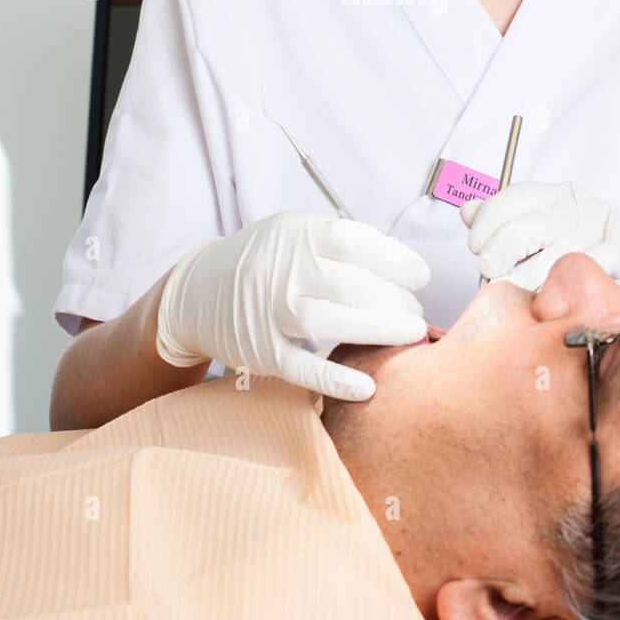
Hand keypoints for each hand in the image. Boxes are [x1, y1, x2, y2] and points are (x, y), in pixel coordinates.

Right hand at [155, 210, 429, 400]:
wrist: (198, 290)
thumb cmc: (266, 259)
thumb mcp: (296, 231)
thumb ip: (341, 242)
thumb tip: (402, 264)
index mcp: (297, 234)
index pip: (354, 242)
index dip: (395, 259)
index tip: (421, 276)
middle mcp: (282, 270)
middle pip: (350, 284)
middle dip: (395, 300)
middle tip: (417, 312)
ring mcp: (270, 312)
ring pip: (329, 322)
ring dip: (378, 330)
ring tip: (411, 334)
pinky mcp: (262, 352)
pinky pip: (302, 368)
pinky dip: (335, 379)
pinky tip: (368, 387)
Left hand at [459, 181, 619, 298]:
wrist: (612, 291)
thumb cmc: (563, 265)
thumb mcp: (530, 240)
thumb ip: (498, 225)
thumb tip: (468, 211)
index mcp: (555, 195)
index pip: (518, 196)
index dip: (492, 218)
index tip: (475, 245)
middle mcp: (581, 206)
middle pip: (537, 222)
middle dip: (506, 246)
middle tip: (488, 269)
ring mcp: (604, 229)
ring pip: (560, 252)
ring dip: (531, 276)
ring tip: (515, 293)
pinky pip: (590, 268)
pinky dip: (566, 285)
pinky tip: (548, 299)